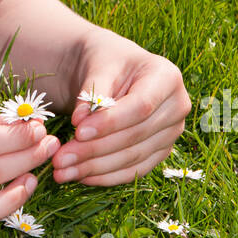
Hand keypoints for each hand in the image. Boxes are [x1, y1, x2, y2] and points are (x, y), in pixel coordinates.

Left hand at [52, 29, 191, 186]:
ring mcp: (171, 132)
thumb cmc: (106, 62)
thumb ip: (92, 93)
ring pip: (133, 157)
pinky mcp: (160, 151)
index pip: (141, 106)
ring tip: (62, 170)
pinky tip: (80, 176)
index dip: (110, 123)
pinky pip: (134, 170)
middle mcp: (177, 107)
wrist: (113, 70)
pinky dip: (106, 176)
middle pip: (136, 136)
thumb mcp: (98, 66)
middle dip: (95, 150)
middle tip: (60, 158)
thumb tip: (80, 121)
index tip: (78, 131)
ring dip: (96, 167)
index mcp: (167, 77)